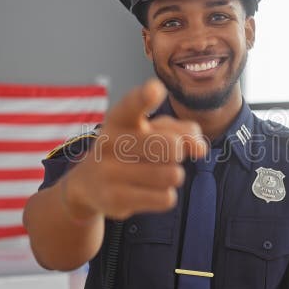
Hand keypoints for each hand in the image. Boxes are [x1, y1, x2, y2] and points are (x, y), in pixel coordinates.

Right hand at [61, 79, 207, 220]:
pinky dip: (166, 196)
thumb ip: (182, 131)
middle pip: (170, 146)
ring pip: (172, 174)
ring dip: (174, 175)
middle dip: (178, 151)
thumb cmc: (130, 148)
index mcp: (119, 118)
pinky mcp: (115, 199)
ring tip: (158, 174)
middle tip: (170, 153)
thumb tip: (200, 149)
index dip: (145, 97)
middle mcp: (109, 141)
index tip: (155, 89)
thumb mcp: (152, 131)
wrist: (89, 184)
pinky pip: (165, 198)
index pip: (132, 105)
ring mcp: (109, 171)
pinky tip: (150, 192)